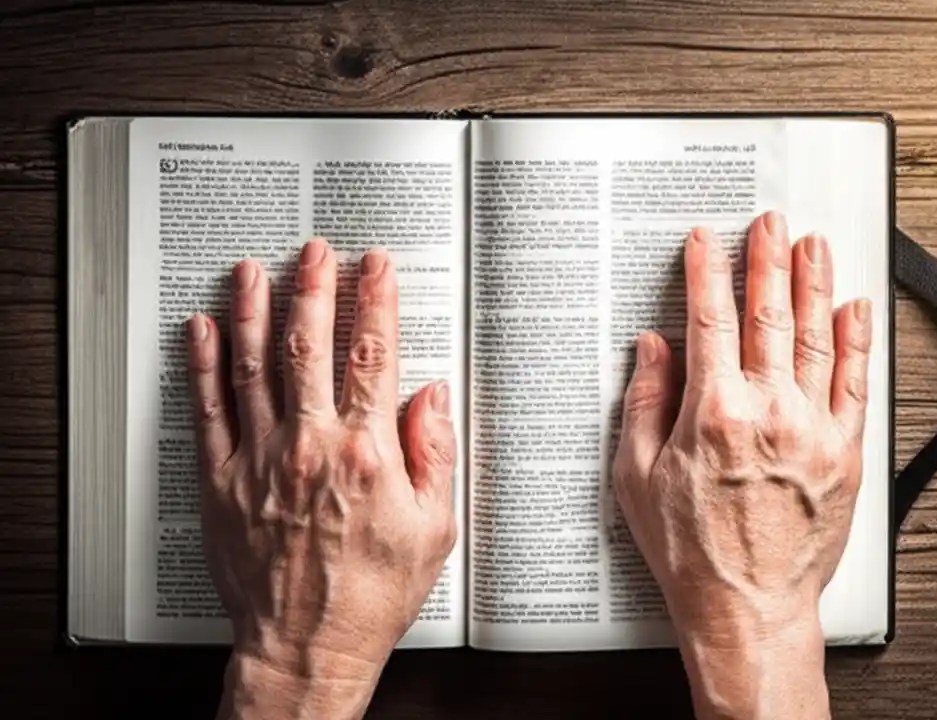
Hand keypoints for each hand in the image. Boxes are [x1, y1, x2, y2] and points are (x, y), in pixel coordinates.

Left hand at [186, 239, 457, 718]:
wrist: (308, 644)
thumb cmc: (372, 594)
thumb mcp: (433, 527)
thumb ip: (434, 452)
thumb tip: (430, 395)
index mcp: (368, 454)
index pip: (373, 357)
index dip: (376, 302)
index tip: (376, 268)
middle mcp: (311, 448)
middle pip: (310, 347)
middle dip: (314, 288)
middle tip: (315, 252)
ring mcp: (261, 462)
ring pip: (255, 366)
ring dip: (256, 310)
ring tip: (256, 272)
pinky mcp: (224, 483)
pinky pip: (209, 410)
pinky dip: (205, 365)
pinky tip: (205, 331)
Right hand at [613, 211, 871, 719]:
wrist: (747, 607)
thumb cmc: (693, 553)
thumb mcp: (637, 478)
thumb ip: (646, 403)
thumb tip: (652, 349)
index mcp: (713, 413)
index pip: (710, 320)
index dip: (707, 272)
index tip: (707, 243)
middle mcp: (768, 412)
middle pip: (769, 315)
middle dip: (768, 260)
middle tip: (771, 224)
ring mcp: (813, 430)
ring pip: (816, 337)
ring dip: (814, 284)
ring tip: (813, 245)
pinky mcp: (845, 454)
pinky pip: (855, 384)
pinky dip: (856, 341)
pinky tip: (854, 309)